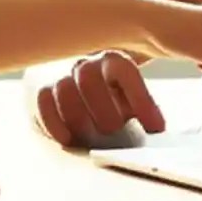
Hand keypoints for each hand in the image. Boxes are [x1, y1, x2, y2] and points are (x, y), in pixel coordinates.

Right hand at [33, 51, 164, 146]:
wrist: (84, 94)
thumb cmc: (114, 100)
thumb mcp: (134, 100)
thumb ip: (146, 108)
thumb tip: (158, 127)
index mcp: (115, 61)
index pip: (125, 71)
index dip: (140, 99)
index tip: (156, 128)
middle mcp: (88, 65)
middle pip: (87, 75)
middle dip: (102, 107)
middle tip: (115, 129)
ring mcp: (64, 77)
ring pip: (63, 88)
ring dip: (77, 116)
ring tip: (92, 137)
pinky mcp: (44, 93)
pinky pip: (42, 101)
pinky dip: (53, 122)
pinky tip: (68, 139)